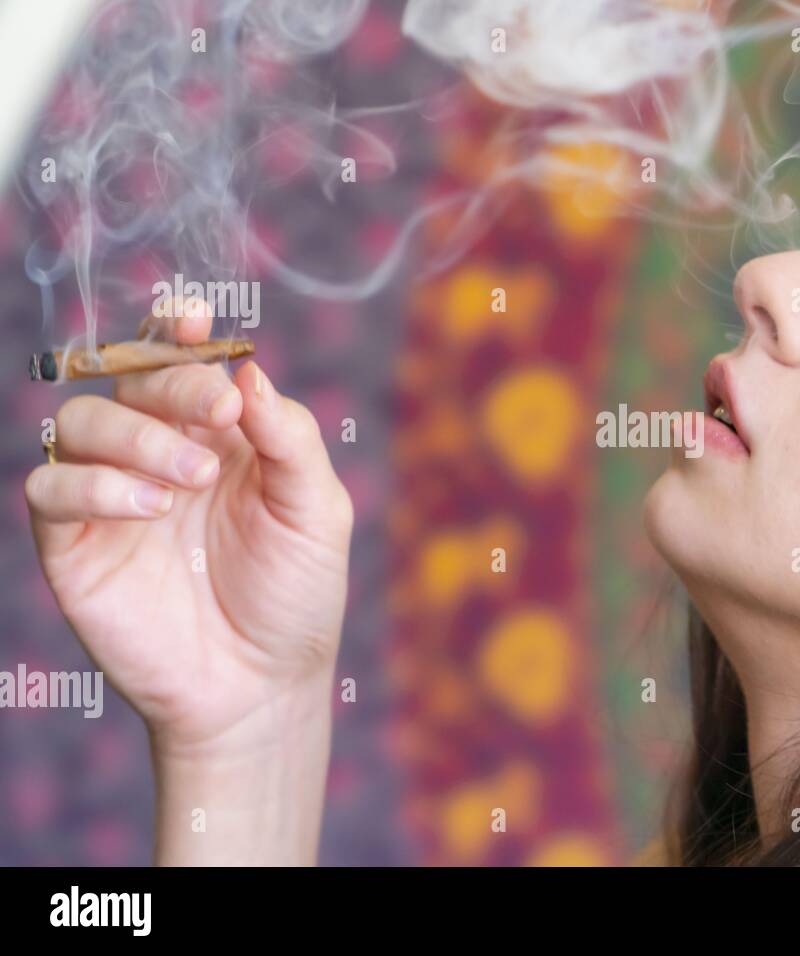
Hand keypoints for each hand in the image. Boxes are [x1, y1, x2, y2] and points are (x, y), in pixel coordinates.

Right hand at [25, 301, 352, 759]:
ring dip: (136, 435)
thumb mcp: (317, 510)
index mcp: (218, 435)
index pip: (178, 361)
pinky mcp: (73, 544)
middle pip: (129, 378)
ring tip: (191, 479)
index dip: (175, 330)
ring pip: (80, 421)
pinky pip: (51, 488)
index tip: (193, 317)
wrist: (262, 685)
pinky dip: (94, 483)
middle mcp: (158, 454)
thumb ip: (289, 437)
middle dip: (170, 381)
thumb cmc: (294, 594)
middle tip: (217, 414)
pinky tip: (150, 507)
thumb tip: (249, 372)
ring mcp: (111, 496)